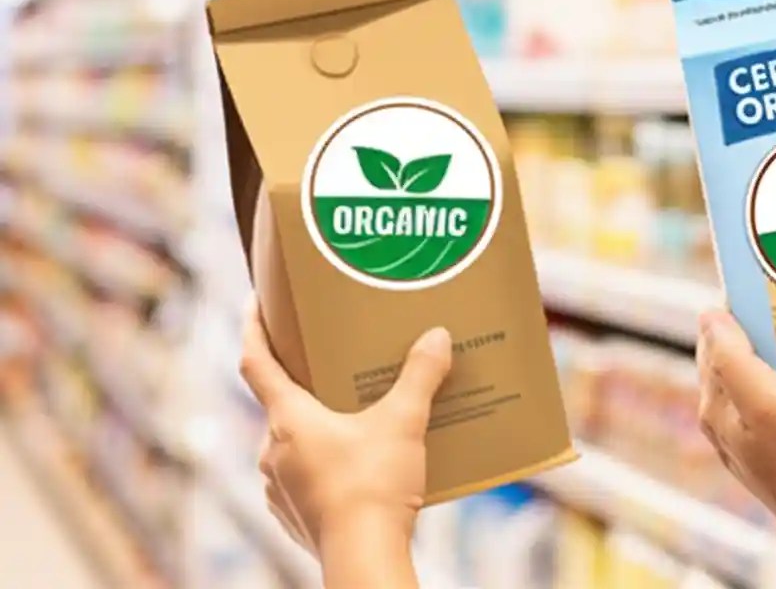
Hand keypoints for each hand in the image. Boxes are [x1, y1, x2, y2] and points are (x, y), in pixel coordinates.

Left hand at [239, 301, 452, 555]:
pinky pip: (303, 478)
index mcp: (288, 418)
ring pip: (291, 443)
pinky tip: (356, 465)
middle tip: (329, 364)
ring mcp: (279, 487)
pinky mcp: (294, 516)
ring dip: (316, 427)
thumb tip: (436, 338)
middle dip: (302, 382)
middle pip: (279, 403)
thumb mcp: (404, 422)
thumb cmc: (374, 488)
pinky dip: (324, 464)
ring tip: (353, 419)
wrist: (364, 558)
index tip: (253, 302)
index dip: (252, 327)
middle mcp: (272, 451)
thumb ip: (420, 376)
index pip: (255, 361)